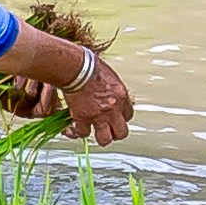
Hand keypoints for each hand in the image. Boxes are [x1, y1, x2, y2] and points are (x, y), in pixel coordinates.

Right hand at [0, 17, 134, 138]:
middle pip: (122, 132)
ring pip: (105, 139)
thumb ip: (113, 90)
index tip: (115, 118)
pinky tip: (79, 126)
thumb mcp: (110, 76)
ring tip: (96, 133)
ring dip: (101, 137)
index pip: (129, 116)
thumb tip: (112, 95)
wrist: (77, 67)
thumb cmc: (90, 65)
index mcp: (121, 95)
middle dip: (115, 133)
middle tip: (109, 131)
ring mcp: (98, 115)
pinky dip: (81, 131)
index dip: (121, 118)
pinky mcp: (83, 117)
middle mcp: (113, 108)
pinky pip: (84, 133)